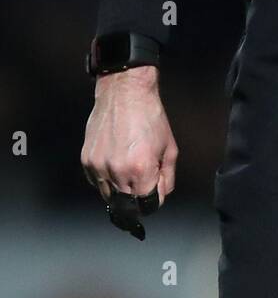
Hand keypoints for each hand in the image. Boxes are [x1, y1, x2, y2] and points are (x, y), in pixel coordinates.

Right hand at [81, 65, 176, 236]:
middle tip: (141, 177)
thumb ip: (167, 177)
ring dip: (119, 188)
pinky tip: (115, 160)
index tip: (153, 191)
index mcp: (141, 169)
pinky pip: (96, 181)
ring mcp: (99, 166)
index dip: (152, 200)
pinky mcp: (87, 160)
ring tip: (127, 165)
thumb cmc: (150, 117)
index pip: (146, 205)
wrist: (125, 93)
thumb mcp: (170, 148)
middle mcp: (118, 171)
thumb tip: (160, 195)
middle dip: (136, 195)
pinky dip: (105, 178)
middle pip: (126, 203)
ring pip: (109, 195)